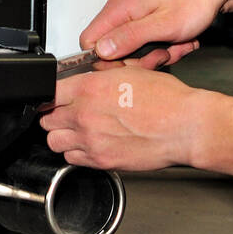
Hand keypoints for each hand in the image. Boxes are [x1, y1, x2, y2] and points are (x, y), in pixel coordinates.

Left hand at [40, 65, 214, 169]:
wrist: (185, 127)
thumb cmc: (167, 99)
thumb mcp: (132, 72)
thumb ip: (103, 75)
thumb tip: (91, 75)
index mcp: (90, 88)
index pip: (49, 92)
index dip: (51, 94)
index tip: (55, 97)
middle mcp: (85, 115)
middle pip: (47, 119)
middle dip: (55, 115)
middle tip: (68, 113)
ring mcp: (91, 141)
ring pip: (55, 141)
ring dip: (62, 135)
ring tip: (77, 130)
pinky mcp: (101, 161)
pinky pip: (72, 159)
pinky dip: (77, 152)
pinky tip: (91, 143)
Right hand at [79, 0, 232, 67]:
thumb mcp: (163, 24)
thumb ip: (129, 37)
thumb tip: (101, 50)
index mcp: (120, 6)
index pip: (89, 41)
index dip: (107, 60)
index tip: (132, 64)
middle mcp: (123, 8)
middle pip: (113, 49)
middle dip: (140, 59)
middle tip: (163, 53)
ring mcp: (135, 13)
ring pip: (133, 49)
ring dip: (156, 54)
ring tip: (176, 44)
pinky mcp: (147, 19)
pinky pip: (147, 43)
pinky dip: (164, 46)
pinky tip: (179, 40)